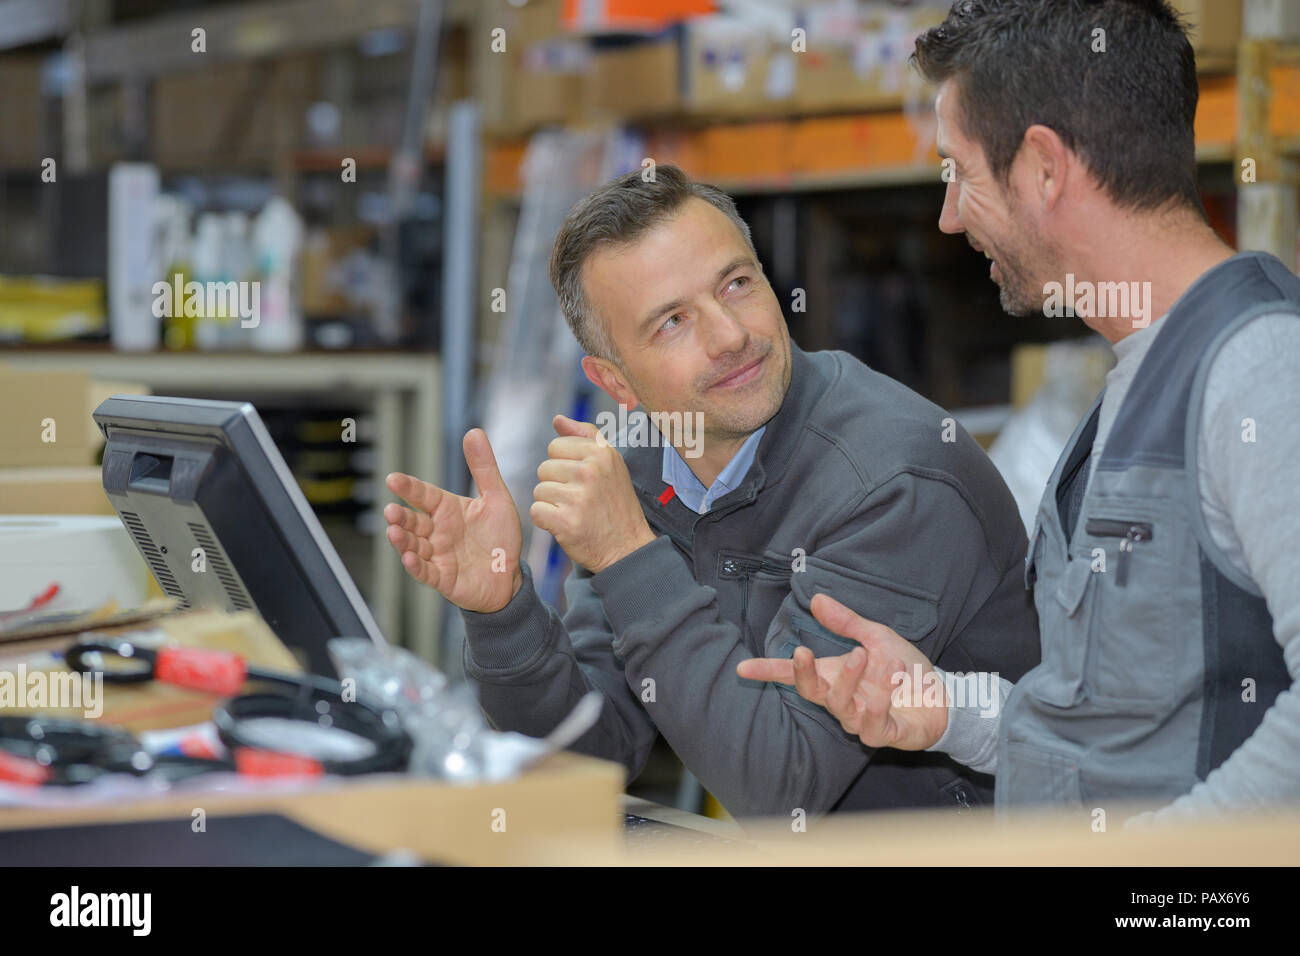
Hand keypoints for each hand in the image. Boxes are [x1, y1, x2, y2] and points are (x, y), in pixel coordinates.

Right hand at [384, 428, 522, 613]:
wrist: (510, 576)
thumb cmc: (500, 537)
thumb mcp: (496, 498)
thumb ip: (483, 468)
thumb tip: (474, 432)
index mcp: (448, 510)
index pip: (424, 495)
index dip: (409, 488)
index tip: (393, 479)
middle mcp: (438, 532)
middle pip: (413, 521)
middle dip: (400, 516)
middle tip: (391, 510)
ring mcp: (438, 556)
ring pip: (414, 546)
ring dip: (402, 539)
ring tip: (394, 531)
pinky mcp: (444, 579)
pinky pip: (426, 572)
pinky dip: (416, 566)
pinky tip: (408, 558)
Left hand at [530, 414, 656, 573]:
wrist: (628, 548)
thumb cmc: (616, 504)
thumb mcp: (610, 464)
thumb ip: (585, 437)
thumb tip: (558, 419)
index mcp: (601, 453)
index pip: (556, 446)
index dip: (565, 464)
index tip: (583, 481)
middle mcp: (590, 472)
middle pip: (544, 468)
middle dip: (556, 484)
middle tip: (579, 500)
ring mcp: (578, 497)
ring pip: (539, 490)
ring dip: (551, 503)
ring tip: (575, 512)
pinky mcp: (566, 522)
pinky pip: (537, 511)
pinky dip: (546, 521)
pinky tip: (566, 524)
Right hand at [735, 593, 948, 750]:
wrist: (942, 697)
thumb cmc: (904, 668)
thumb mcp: (876, 637)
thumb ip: (845, 623)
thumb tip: (816, 599)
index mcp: (835, 675)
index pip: (795, 675)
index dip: (768, 672)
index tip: (742, 668)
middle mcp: (841, 699)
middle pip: (811, 692)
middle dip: (803, 674)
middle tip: (803, 652)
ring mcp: (860, 719)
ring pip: (839, 706)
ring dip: (849, 680)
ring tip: (866, 655)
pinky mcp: (882, 734)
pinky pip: (872, 723)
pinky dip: (878, 701)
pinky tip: (890, 679)